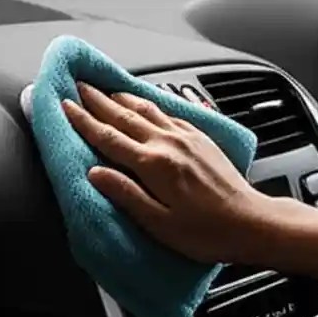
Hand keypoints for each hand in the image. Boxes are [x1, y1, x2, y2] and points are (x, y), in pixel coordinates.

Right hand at [63, 82, 280, 264]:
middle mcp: (168, 143)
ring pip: (147, 108)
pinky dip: (150, 102)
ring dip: (122, 96)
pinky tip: (145, 101)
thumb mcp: (159, 223)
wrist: (252, 223)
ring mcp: (186, 137)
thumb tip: (95, 172)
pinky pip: (168, 112)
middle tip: (78, 85)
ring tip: (104, 88)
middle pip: (124, 115)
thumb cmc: (206, 232)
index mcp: (154, 164)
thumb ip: (125, 194)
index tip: (66, 105)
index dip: (83, 120)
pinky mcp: (200, 138)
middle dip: (98, 99)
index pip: (108, 137)